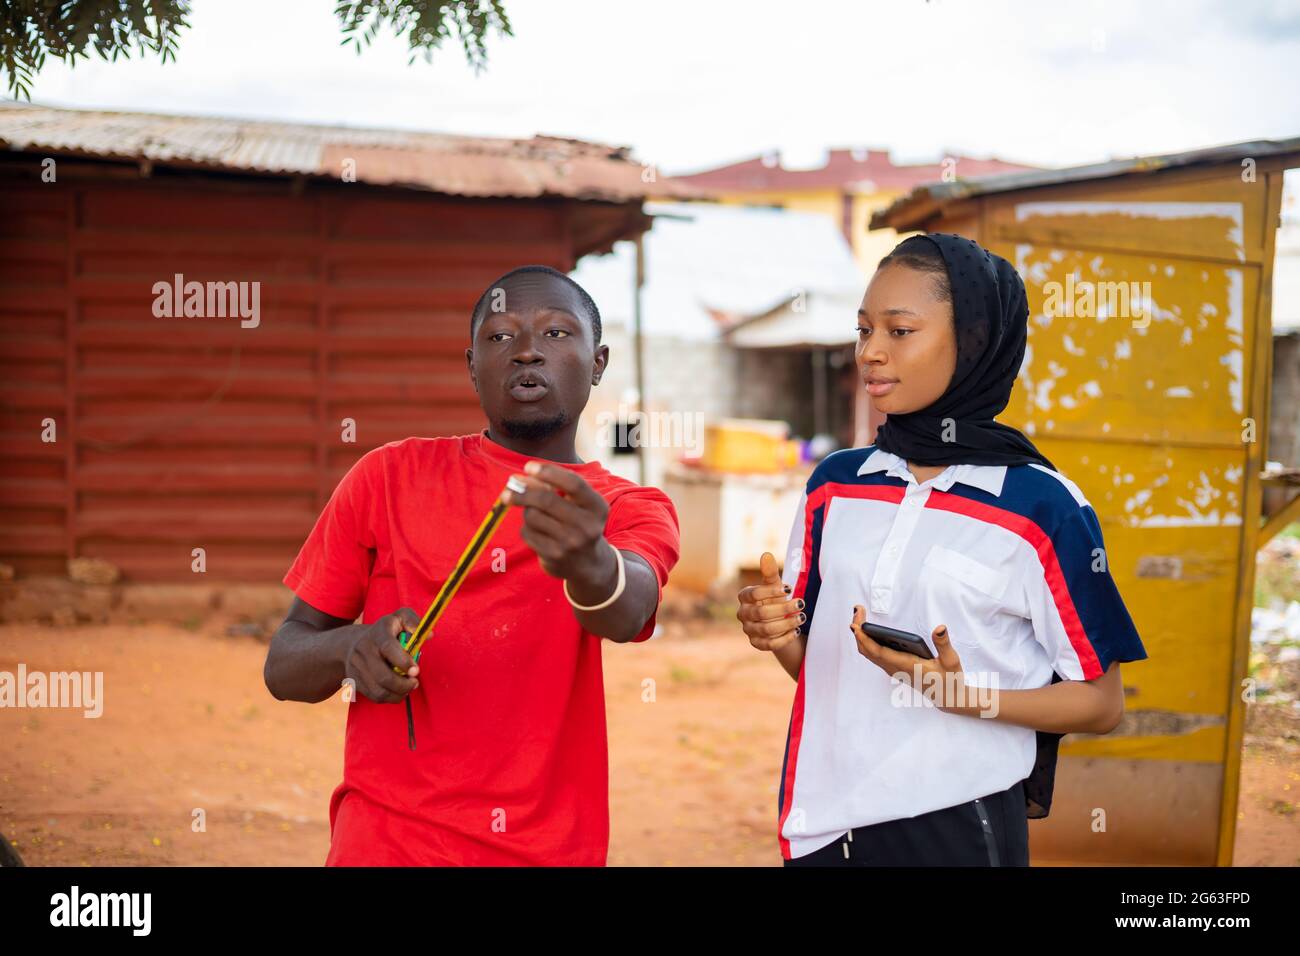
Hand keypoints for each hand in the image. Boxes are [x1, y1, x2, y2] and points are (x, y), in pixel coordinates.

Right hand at [343, 607, 420, 702]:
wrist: (351, 643)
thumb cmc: (385, 631)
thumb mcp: (400, 618)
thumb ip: (414, 622)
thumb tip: (429, 635)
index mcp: (378, 633)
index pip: (388, 648)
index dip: (403, 662)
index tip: (416, 671)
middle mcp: (363, 649)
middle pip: (383, 676)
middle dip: (403, 685)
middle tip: (415, 682)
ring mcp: (356, 667)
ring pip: (379, 691)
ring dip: (398, 693)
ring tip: (408, 687)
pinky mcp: (354, 681)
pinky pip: (374, 696)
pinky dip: (390, 697)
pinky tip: (397, 690)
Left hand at [503, 460, 611, 581]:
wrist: (587, 563)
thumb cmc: (577, 522)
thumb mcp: (577, 503)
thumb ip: (554, 486)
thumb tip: (520, 479)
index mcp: (596, 507)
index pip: (573, 484)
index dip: (549, 472)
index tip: (528, 466)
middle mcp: (587, 526)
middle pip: (546, 500)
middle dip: (523, 491)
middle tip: (509, 487)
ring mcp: (570, 543)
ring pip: (532, 516)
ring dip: (527, 510)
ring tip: (534, 513)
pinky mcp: (554, 556)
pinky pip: (527, 533)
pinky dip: (526, 527)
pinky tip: (537, 530)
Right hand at [736, 551, 803, 651]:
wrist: (778, 621)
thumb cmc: (775, 599)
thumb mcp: (775, 586)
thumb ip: (770, 572)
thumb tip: (766, 554)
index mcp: (744, 596)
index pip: (754, 593)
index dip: (772, 591)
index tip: (789, 588)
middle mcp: (742, 614)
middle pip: (761, 613)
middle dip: (783, 608)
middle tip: (801, 603)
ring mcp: (748, 630)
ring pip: (767, 629)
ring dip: (787, 623)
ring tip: (802, 617)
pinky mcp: (756, 644)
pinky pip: (770, 644)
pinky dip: (785, 638)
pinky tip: (796, 631)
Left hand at [849, 605, 964, 707]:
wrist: (948, 697)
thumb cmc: (949, 679)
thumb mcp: (951, 661)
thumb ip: (944, 644)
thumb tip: (939, 627)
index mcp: (905, 665)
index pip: (878, 651)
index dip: (864, 638)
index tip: (855, 625)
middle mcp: (895, 668)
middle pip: (868, 650)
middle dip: (859, 630)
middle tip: (858, 609)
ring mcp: (893, 669)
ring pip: (869, 653)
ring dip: (861, 635)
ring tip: (860, 615)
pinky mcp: (894, 668)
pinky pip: (874, 654)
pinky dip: (867, 641)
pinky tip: (868, 629)